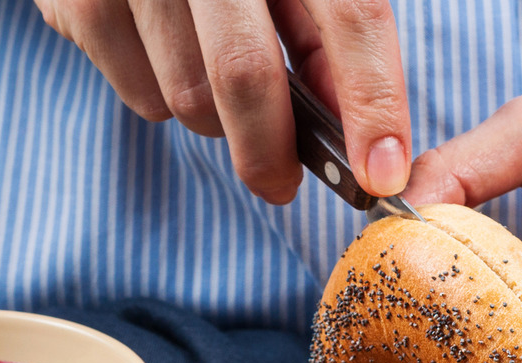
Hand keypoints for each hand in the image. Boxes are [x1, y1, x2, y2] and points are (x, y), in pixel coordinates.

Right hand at [34, 0, 413, 201]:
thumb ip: (327, 36)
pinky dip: (164, 98)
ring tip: (215, 78)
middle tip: (281, 186)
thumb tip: (352, 132)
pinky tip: (165, 52)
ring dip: (216, 120)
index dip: (372, 100)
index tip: (381, 174)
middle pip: (245, 72)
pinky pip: (140, 96)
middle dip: (270, 150)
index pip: (350, 15)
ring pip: (188, 97)